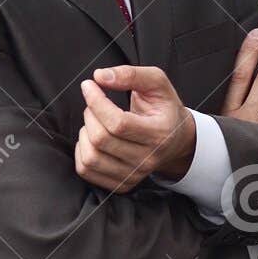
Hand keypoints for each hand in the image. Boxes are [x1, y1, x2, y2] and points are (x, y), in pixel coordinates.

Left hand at [75, 65, 194, 193]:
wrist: (176, 139)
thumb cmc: (164, 108)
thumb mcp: (157, 82)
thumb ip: (131, 74)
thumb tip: (100, 77)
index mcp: (159, 133)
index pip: (118, 123)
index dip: (96, 101)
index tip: (88, 85)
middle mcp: (148, 159)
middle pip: (101, 139)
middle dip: (90, 114)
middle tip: (94, 104)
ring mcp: (134, 174)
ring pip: (91, 157)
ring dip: (84, 133)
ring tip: (95, 122)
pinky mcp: (122, 184)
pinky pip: (86, 170)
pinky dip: (81, 151)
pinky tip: (92, 139)